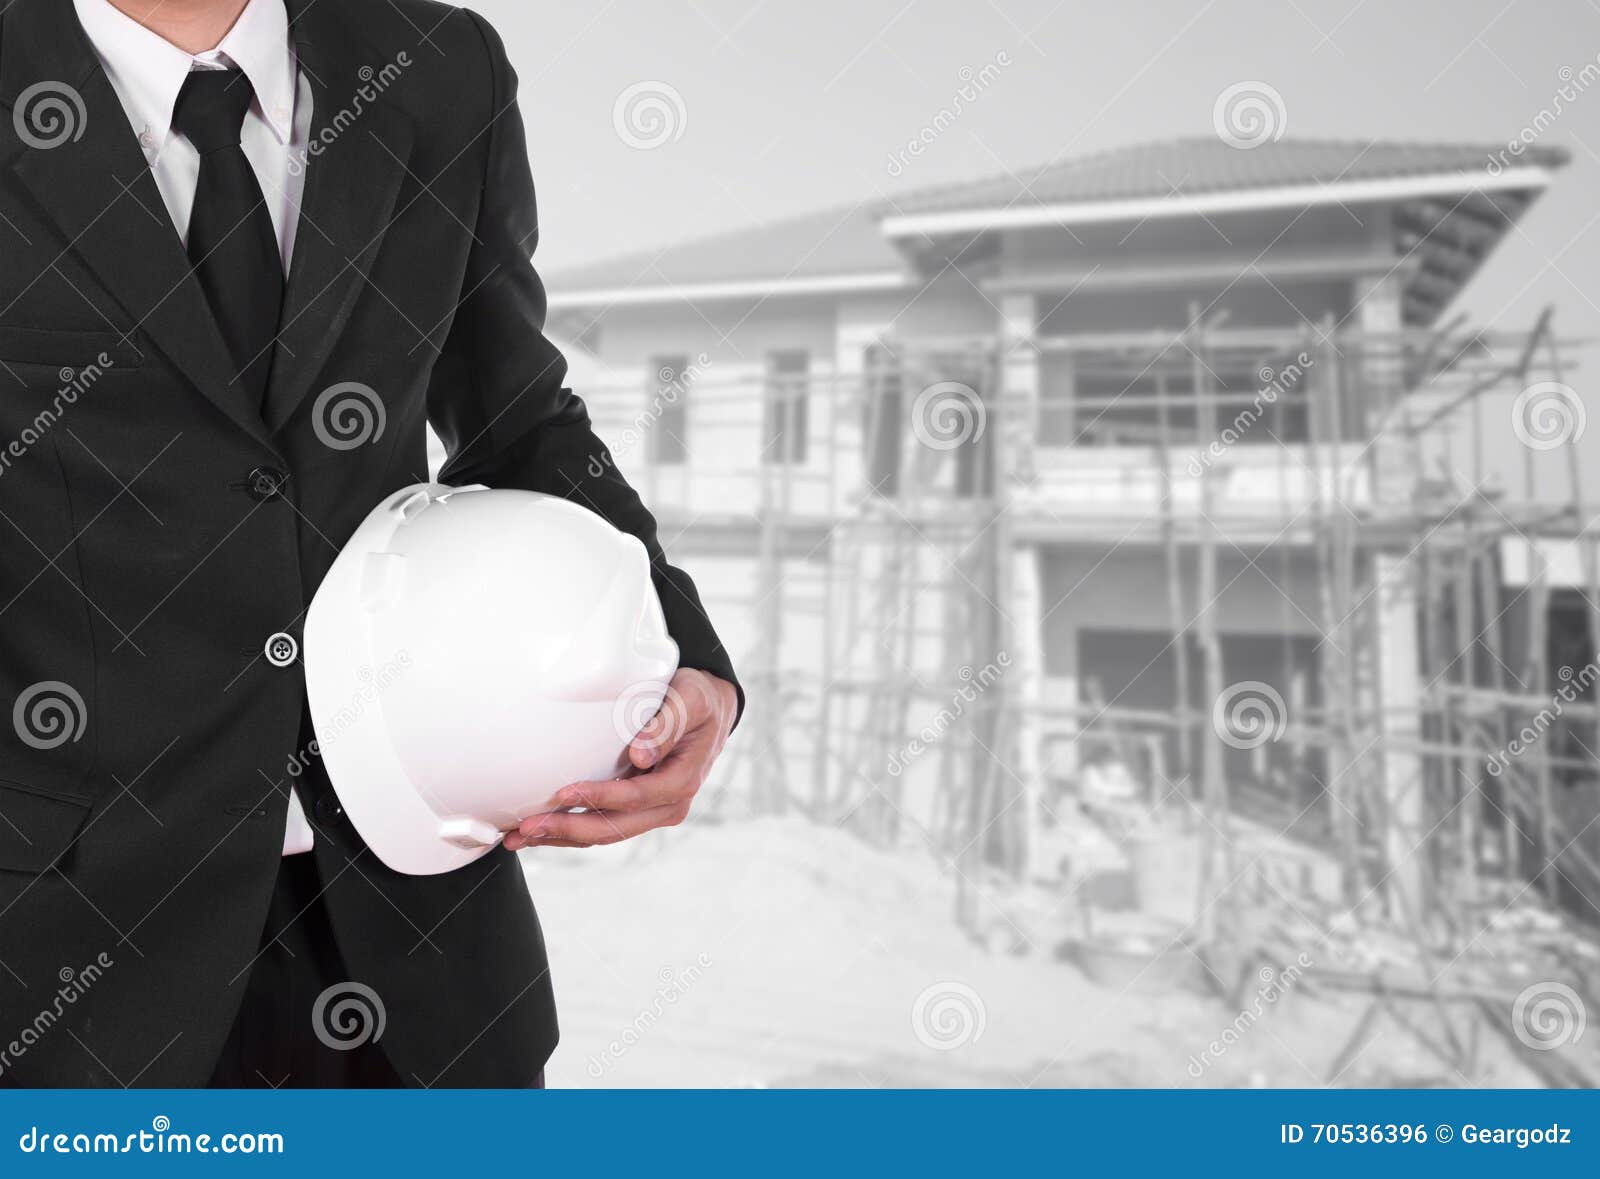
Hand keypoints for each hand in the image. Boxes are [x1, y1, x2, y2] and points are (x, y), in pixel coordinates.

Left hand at [503, 668, 737, 848]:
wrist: (708, 713)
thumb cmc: (697, 701)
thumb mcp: (690, 701)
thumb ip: (666, 725)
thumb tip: (640, 755)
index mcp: (682, 780)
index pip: (636, 797)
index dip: (599, 798)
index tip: (564, 793)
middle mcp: (668, 804)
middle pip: (614, 827)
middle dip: (568, 829)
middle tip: (527, 826)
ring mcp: (651, 811)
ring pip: (603, 834)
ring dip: (561, 837)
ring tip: (520, 836)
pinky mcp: (635, 810)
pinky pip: (601, 826)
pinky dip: (569, 830)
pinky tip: (539, 830)